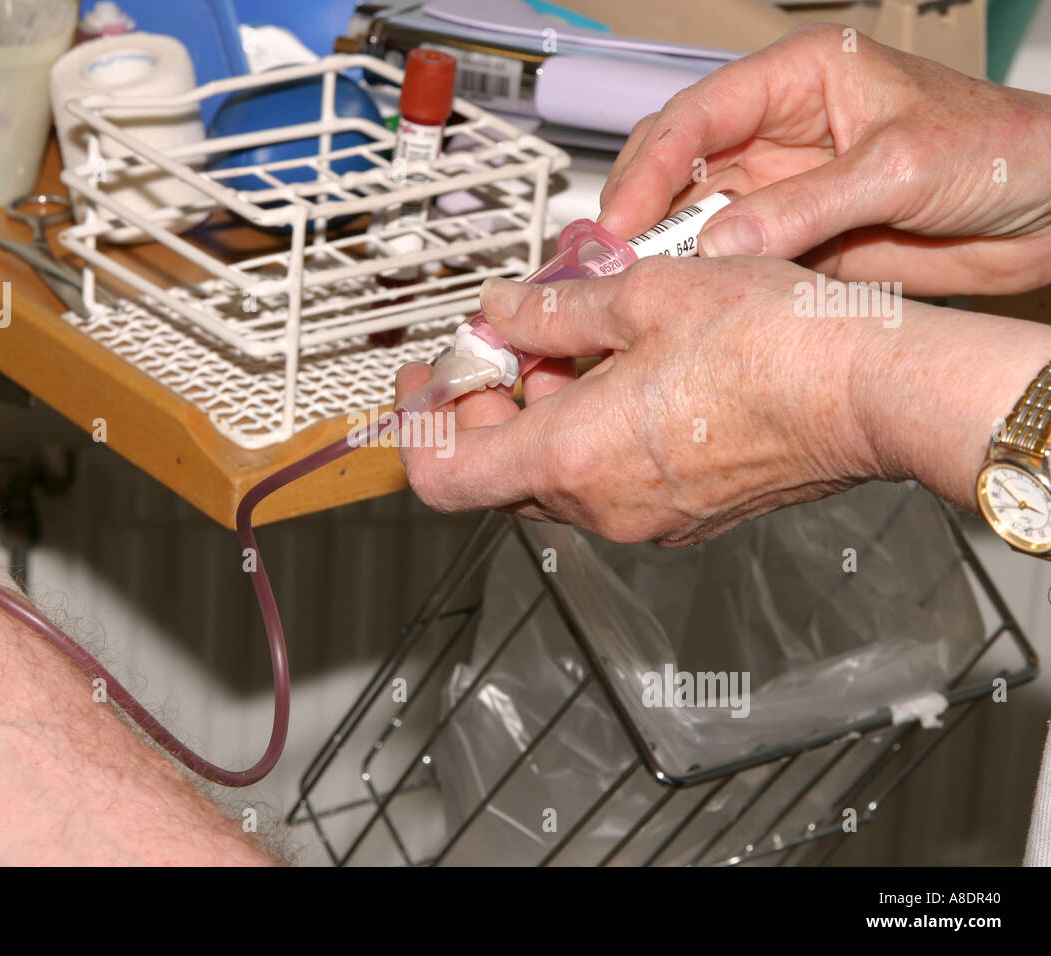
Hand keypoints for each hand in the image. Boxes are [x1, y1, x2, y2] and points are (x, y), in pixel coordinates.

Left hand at [396, 256, 882, 544]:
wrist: (875, 393)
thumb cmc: (777, 344)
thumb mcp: (645, 296)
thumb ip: (553, 310)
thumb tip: (502, 312)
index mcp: (573, 456)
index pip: (445, 476)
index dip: (419, 426)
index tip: (426, 379)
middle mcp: (601, 505)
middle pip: (498, 473)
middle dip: (488, 405)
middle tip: (506, 339)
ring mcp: (645, 519)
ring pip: (555, 475)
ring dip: (543, 414)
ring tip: (578, 340)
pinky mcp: (685, 516)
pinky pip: (607, 481)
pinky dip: (591, 433)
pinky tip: (626, 373)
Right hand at [599, 24, 1050, 295]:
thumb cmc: (1002, 149)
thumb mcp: (900, 167)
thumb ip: (805, 207)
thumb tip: (720, 247)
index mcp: (798, 80)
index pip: (695, 118)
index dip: (647, 171)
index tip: (619, 225)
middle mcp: (778, 131)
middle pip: (678, 168)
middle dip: (638, 214)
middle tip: (605, 265)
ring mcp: (783, 190)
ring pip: (697, 219)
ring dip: (664, 255)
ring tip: (630, 292)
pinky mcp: (797, 240)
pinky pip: (734, 261)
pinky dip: (704, 283)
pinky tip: (679, 305)